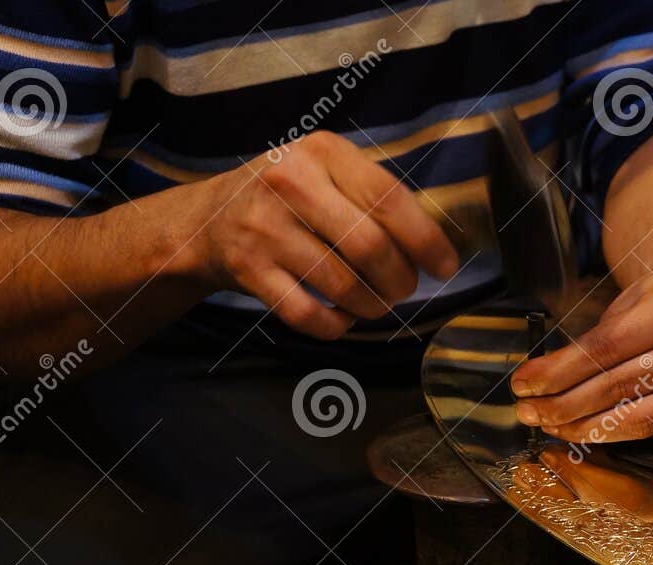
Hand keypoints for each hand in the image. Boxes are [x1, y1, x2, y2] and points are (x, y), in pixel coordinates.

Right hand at [183, 131, 457, 339]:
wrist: (207, 219)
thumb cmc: (288, 198)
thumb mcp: (326, 171)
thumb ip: (375, 195)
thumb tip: (436, 244)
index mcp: (322, 151)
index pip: (389, 199)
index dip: (427, 241)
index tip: (445, 267)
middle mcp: (290, 182)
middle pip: (370, 247)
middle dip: (400, 280)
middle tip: (404, 289)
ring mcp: (265, 227)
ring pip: (343, 285)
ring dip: (373, 306)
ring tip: (377, 303)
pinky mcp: (247, 268)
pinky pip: (308, 314)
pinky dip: (336, 325)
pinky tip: (342, 315)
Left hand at [508, 268, 652, 442]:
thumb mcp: (625, 303)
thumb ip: (591, 343)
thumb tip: (540, 386)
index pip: (605, 349)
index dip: (558, 371)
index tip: (524, 384)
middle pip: (619, 386)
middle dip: (565, 404)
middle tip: (529, 411)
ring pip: (637, 418)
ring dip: (585, 427)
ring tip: (552, 425)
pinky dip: (614, 433)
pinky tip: (586, 430)